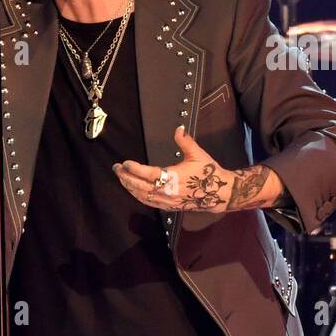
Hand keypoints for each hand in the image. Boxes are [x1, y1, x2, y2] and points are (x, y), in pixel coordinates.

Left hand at [114, 127, 284, 212]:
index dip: (134, 169)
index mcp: (174, 178)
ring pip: (142, 196)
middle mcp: (168, 192)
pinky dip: (138, 196)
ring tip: (121, 177)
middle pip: (140, 187)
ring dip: (129, 187)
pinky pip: (149, 203)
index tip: (124, 163)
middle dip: (126, 178)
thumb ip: (185, 141)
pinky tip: (132, 189)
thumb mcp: (197, 154)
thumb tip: (178, 128)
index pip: (148, 174)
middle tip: (116, 169)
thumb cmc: (208, 172)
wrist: (219, 193)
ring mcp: (167, 201)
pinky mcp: (169, 207)